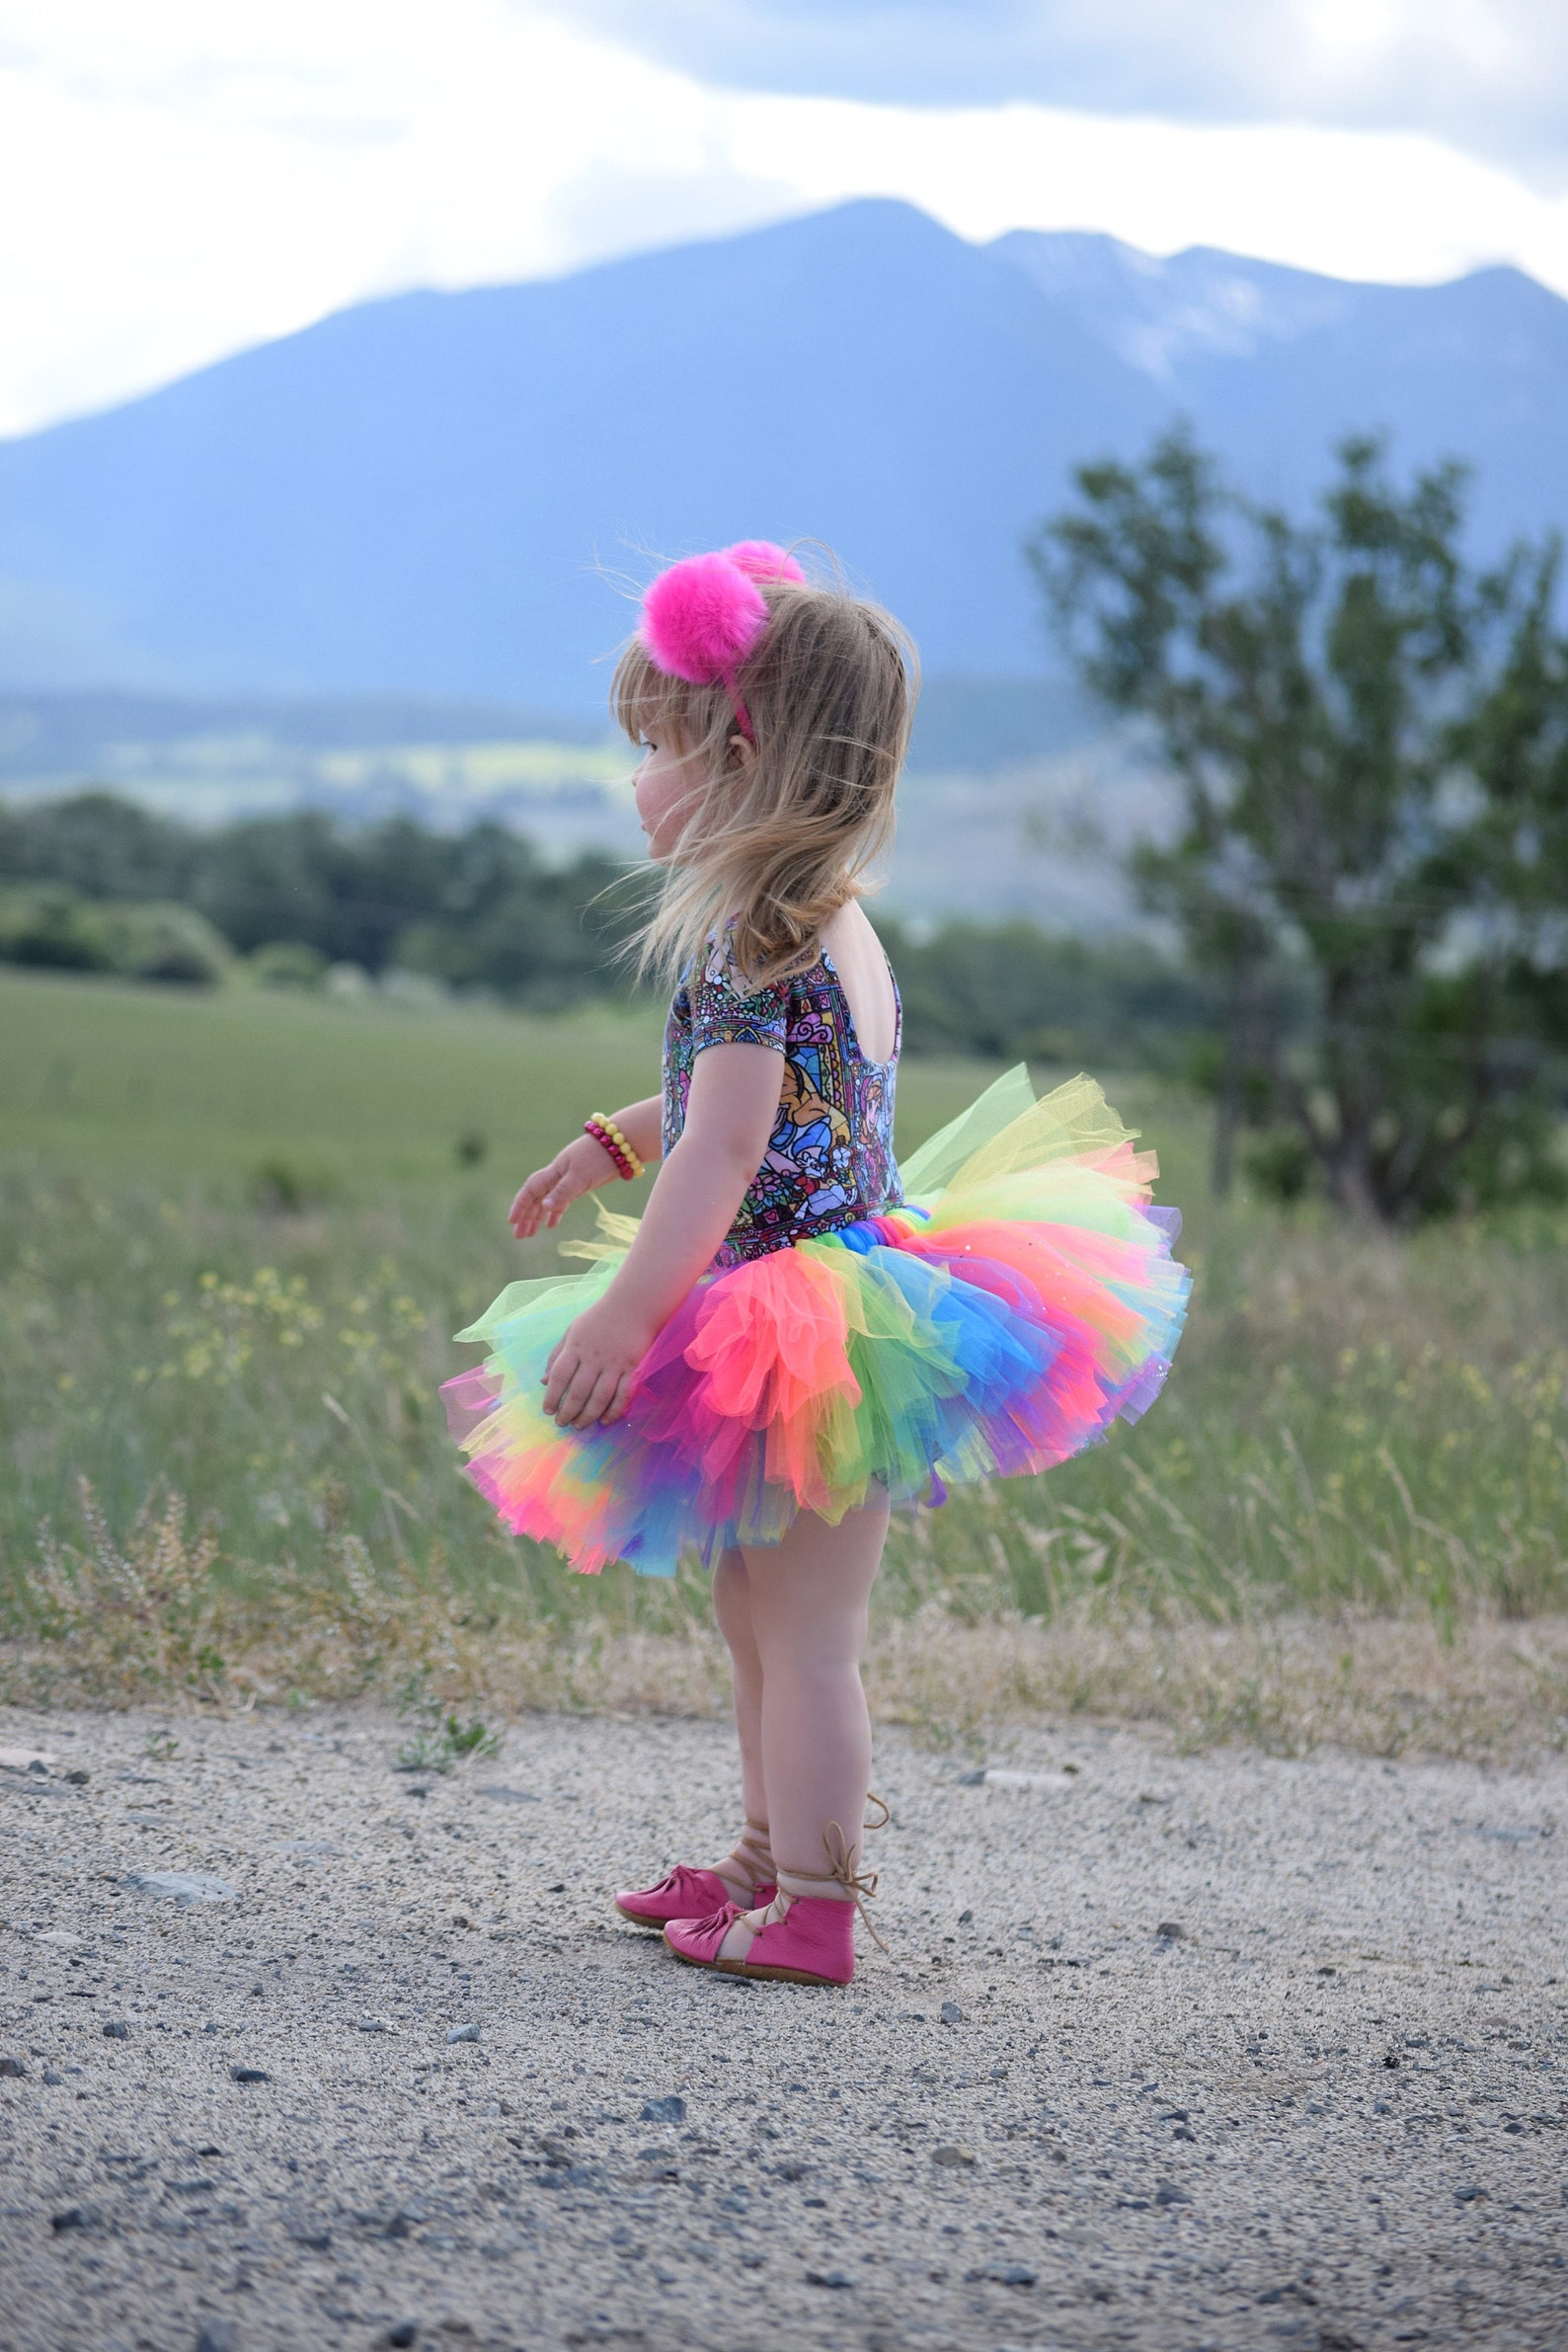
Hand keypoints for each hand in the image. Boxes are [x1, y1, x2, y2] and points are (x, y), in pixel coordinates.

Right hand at [508, 1133, 616, 1237]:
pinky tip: (550, 1225)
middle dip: (526, 1216)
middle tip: (518, 1236)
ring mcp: (568, 1180)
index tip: (512, 1221)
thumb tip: (545, 1207)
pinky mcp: (580, 1184)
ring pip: (548, 1201)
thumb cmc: (599, 1157)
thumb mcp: (580, 1176)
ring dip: (538, 1217)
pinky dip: (555, 1213)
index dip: (520, 1205)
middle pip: (536, 1198)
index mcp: (554, 1172)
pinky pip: (562, 1201)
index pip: (531, 1190)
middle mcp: (557, 1176)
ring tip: (530, 1234)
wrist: (621, 1144)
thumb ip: (564, 1192)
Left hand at [542, 1297, 654, 1428]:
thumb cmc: (599, 1318)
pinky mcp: (633, 1368)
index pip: (560, 1376)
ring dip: (588, 1415)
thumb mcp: (572, 1331)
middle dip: (568, 1411)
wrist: (633, 1305)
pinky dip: (614, 1410)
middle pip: (578, 1391)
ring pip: (600, 1397)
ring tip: (579, 1425)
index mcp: (576, 1346)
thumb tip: (544, 1382)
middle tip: (562, 1423)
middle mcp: (594, 1357)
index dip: (552, 1396)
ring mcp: (615, 1364)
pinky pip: (623, 1394)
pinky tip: (605, 1420)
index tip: (548, 1410)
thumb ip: (557, 1355)